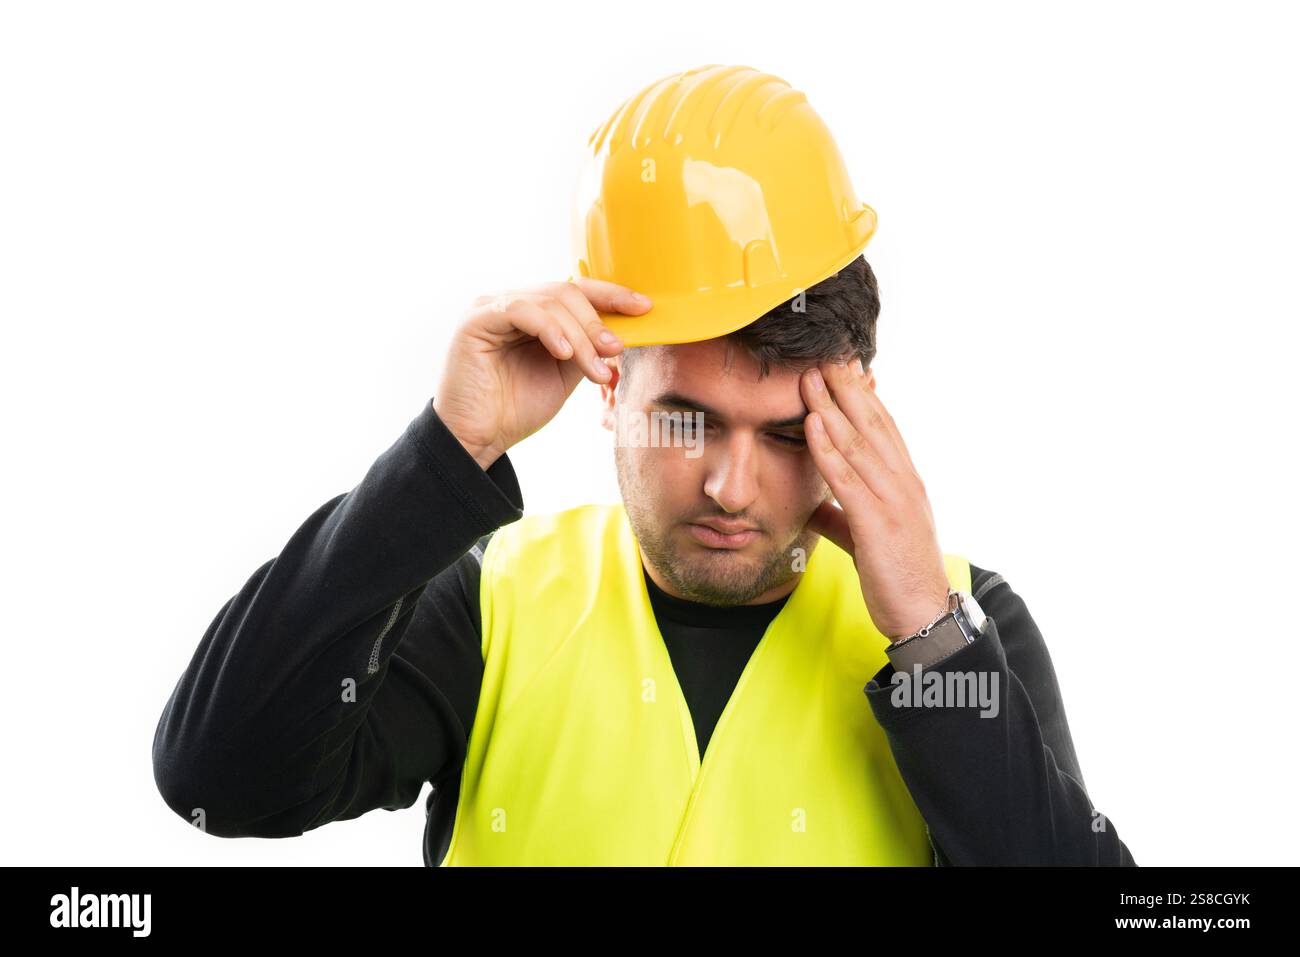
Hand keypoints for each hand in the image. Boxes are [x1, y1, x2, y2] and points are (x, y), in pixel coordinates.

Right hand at [433, 279, 650, 469]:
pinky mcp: (475, 320)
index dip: (612, 295)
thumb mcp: (564, 375)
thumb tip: (620, 332)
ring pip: (550, 302)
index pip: (577, 291)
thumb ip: (586, 348)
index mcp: (533, 313)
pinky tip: (562, 353)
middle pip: (567, 292)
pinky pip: (521, 310)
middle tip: (615, 352)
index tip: (644, 308)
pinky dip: (549, 329)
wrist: (479, 439)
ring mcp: (492, 307)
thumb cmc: (516, 409)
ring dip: (580, 335)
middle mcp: (512, 303)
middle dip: (597, 323)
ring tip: (594, 368)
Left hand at [799, 358, 950, 641]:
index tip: (842, 368)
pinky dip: (829, 448)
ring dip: (832, 407)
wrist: (923, 616)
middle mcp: (904, 483)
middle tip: (824, 355)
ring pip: (859, 443)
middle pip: (873, 424)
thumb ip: (843, 518)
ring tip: (810, 378)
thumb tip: (817, 508)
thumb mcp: (867, 539)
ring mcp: (894, 500)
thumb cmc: (897, 576)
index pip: (884, 428)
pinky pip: (848, 478)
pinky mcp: (879, 522)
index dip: (863, 395)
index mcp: (905, 483)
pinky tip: (813, 425)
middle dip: (847, 387)